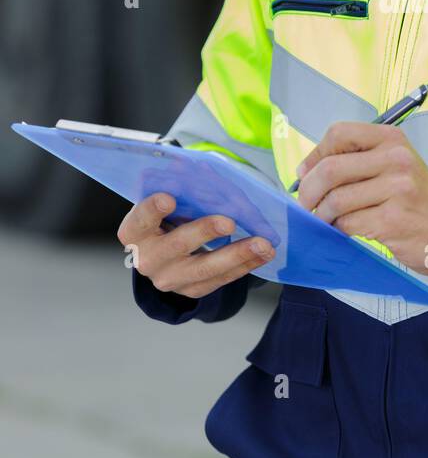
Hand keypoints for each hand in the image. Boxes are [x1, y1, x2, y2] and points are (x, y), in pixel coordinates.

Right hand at [117, 192, 275, 299]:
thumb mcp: (165, 199)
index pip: (140, 220)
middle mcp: (147, 259)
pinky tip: (264, 253)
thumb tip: (191, 167)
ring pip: (205, 268)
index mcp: (135, 232)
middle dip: (204, 232)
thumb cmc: (166, 218)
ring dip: (237, 255)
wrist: (163, 255)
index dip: (152, 209)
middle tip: (229, 222)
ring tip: (262, 244)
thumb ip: (177, 185)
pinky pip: (222, 279)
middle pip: (176, 245)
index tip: (169, 198)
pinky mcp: (192, 290)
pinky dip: (246, 265)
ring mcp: (169, 279)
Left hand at [294, 122, 427, 293]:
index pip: (339, 133)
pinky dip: (339, 229)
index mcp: (392, 140)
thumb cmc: (419, 200)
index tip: (305, 173)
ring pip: (336, 200)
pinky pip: (348, 223)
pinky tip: (347, 230)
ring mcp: (397, 190)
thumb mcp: (396, 166)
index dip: (315, 154)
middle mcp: (396, 159)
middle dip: (308, 190)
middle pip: (331, 169)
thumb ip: (358, 161)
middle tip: (305, 204)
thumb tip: (306, 172)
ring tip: (326, 220)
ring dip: (322, 214)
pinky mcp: (393, 221)